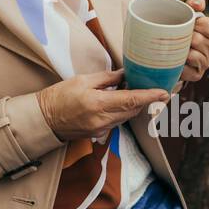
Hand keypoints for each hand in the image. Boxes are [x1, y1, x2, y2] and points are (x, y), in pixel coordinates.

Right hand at [37, 71, 168, 140]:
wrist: (44, 120)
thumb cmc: (59, 96)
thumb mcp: (82, 80)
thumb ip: (107, 78)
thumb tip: (125, 75)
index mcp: (98, 103)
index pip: (131, 100)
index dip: (150, 96)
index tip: (164, 93)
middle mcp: (102, 120)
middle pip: (132, 109)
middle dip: (143, 99)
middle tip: (150, 86)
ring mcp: (101, 129)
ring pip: (126, 116)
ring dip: (132, 105)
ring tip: (132, 91)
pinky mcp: (99, 133)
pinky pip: (117, 121)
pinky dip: (121, 111)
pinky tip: (117, 102)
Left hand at [180, 0, 208, 83]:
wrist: (173, 47)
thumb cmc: (184, 27)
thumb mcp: (189, 12)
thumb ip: (195, 3)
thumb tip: (196, 3)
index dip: (198, 24)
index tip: (189, 24)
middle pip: (200, 41)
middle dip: (186, 37)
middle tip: (176, 35)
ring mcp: (207, 63)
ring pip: (194, 56)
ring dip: (182, 51)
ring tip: (174, 46)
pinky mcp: (197, 74)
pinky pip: (188, 71)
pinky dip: (179, 66)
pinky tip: (173, 60)